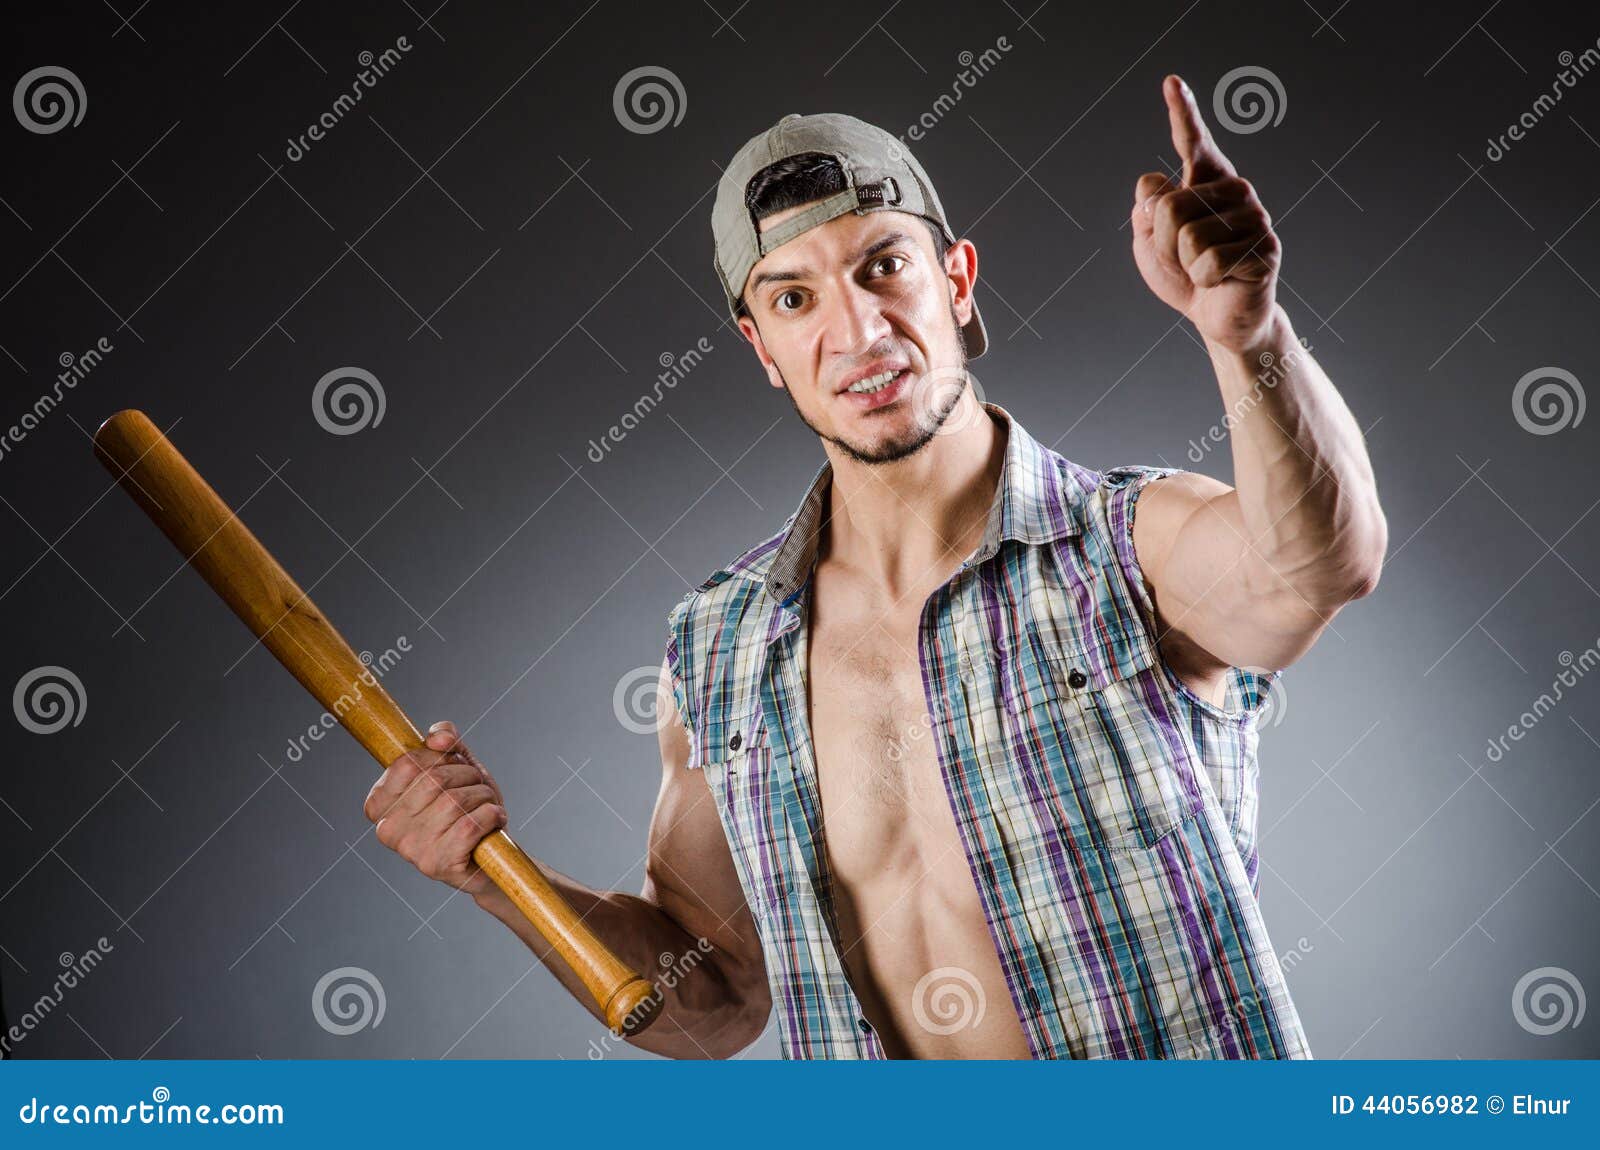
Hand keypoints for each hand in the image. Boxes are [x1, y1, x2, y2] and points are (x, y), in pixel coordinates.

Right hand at [365, 720, 507, 896]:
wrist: (489, 854)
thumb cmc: (467, 808)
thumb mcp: (456, 766)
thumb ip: (444, 741)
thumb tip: (438, 738)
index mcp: (380, 804)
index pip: (407, 762)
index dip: (440, 756)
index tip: (453, 765)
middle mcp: (388, 829)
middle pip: (434, 780)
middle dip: (467, 775)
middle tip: (476, 787)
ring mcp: (410, 850)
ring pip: (455, 802)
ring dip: (483, 796)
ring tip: (486, 805)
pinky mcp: (437, 866)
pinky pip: (470, 825)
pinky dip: (491, 815)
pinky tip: (494, 820)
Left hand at [1131, 74, 1280, 351]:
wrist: (1218, 318)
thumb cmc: (1186, 276)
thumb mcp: (1151, 243)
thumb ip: (1146, 212)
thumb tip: (1153, 183)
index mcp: (1206, 183)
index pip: (1191, 143)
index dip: (1182, 113)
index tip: (1171, 82)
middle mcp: (1234, 190)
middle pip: (1169, 206)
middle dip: (1164, 244)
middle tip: (1185, 260)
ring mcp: (1254, 216)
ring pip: (1188, 237)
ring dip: (1185, 265)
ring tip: (1204, 270)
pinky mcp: (1265, 247)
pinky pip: (1208, 262)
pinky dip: (1203, 281)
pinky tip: (1221, 281)